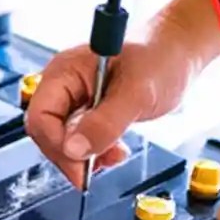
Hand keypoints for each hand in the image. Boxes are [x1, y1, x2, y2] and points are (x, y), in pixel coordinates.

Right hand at [24, 25, 198, 187]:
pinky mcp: (90, 111)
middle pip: (47, 132)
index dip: (56, 145)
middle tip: (98, 166)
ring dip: (85, 157)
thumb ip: (104, 123)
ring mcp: (76, 98)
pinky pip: (81, 140)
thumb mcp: (136, 93)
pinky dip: (96, 152)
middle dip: (71, 155)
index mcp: (66, 71)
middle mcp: (65, 85)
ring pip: (64, 140)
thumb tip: (74, 149)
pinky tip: (115, 151)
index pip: (41, 116)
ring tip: (115, 154)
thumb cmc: (160, 58)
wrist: (179, 53)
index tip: (80, 165)